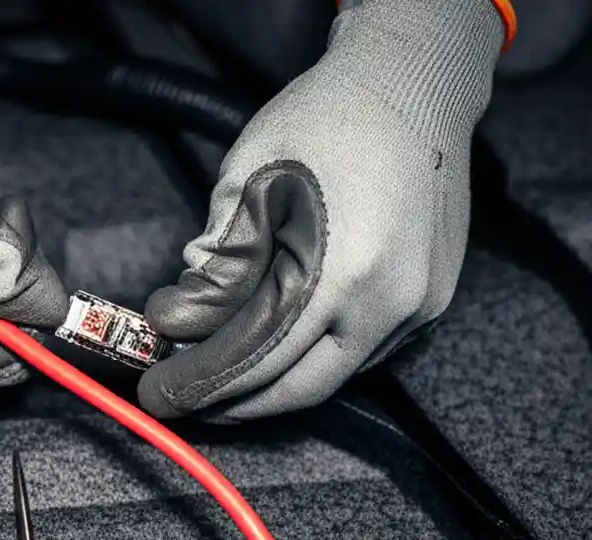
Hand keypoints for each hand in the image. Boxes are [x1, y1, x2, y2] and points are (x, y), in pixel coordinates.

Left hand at [138, 0, 502, 420]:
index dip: (203, 383)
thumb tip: (179, 325)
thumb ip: (217, 264)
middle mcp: (393, 301)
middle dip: (238, 404)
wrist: (412, 84)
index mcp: (344, 270)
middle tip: (187, 398)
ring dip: (277, 383)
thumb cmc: (325, 120)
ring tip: (222, 369)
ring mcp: (422, 304)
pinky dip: (316, 357)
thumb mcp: (249, 180)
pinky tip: (279, 344)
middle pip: (303, 388)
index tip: (159, 394)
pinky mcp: (432, 299)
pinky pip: (366, 352)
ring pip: (337, 376)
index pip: (259, 357)